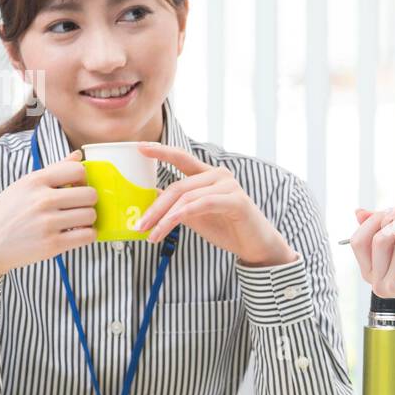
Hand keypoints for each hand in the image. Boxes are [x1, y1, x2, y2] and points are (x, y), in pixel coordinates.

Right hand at [0, 151, 96, 283]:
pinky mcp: (52, 245)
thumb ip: (52, 170)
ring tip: (75, 222)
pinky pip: (87, 236)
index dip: (82, 179)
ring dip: (88, 220)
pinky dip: (86, 235)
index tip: (76, 187)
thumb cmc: (4, 215)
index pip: (77, 170)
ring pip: (91, 215)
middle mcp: (42, 200)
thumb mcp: (22, 187)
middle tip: (78, 207)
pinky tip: (75, 234)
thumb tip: (77, 155)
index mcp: (34, 181)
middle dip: (88, 201)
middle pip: (90, 194)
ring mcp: (47, 223)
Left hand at [133, 143, 296, 266]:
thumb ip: (177, 204)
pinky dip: (181, 215)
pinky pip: (202, 205)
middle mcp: (219, 175)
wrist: (255, 247)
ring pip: (187, 197)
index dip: (161, 151)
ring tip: (152, 234)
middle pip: (179, 186)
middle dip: (156, 206)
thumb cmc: (227, 229)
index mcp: (209, 175)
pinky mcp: (236, 200)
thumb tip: (153, 195)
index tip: (139, 147)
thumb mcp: (195, 216)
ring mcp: (229, 186)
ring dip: (165, 217)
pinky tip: (168, 226)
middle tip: (139, 224)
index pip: (181, 158)